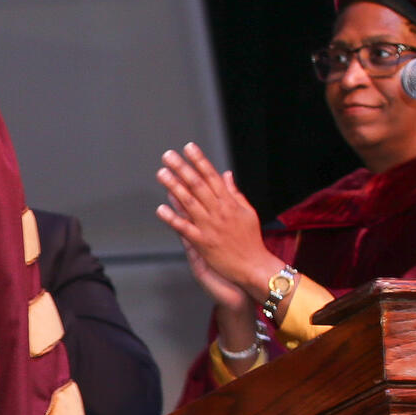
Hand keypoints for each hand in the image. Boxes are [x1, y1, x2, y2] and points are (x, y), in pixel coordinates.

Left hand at [155, 143, 275, 306]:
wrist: (254, 266)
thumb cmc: (251, 240)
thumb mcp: (247, 212)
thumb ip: (234, 192)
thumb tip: (226, 174)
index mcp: (229, 203)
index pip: (212, 176)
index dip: (199, 161)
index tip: (189, 147)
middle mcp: (219, 211)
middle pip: (198, 185)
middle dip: (182, 168)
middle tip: (168, 155)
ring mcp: (210, 227)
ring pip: (189, 202)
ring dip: (174, 187)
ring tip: (162, 173)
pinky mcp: (203, 242)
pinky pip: (185, 228)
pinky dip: (173, 218)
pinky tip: (161, 209)